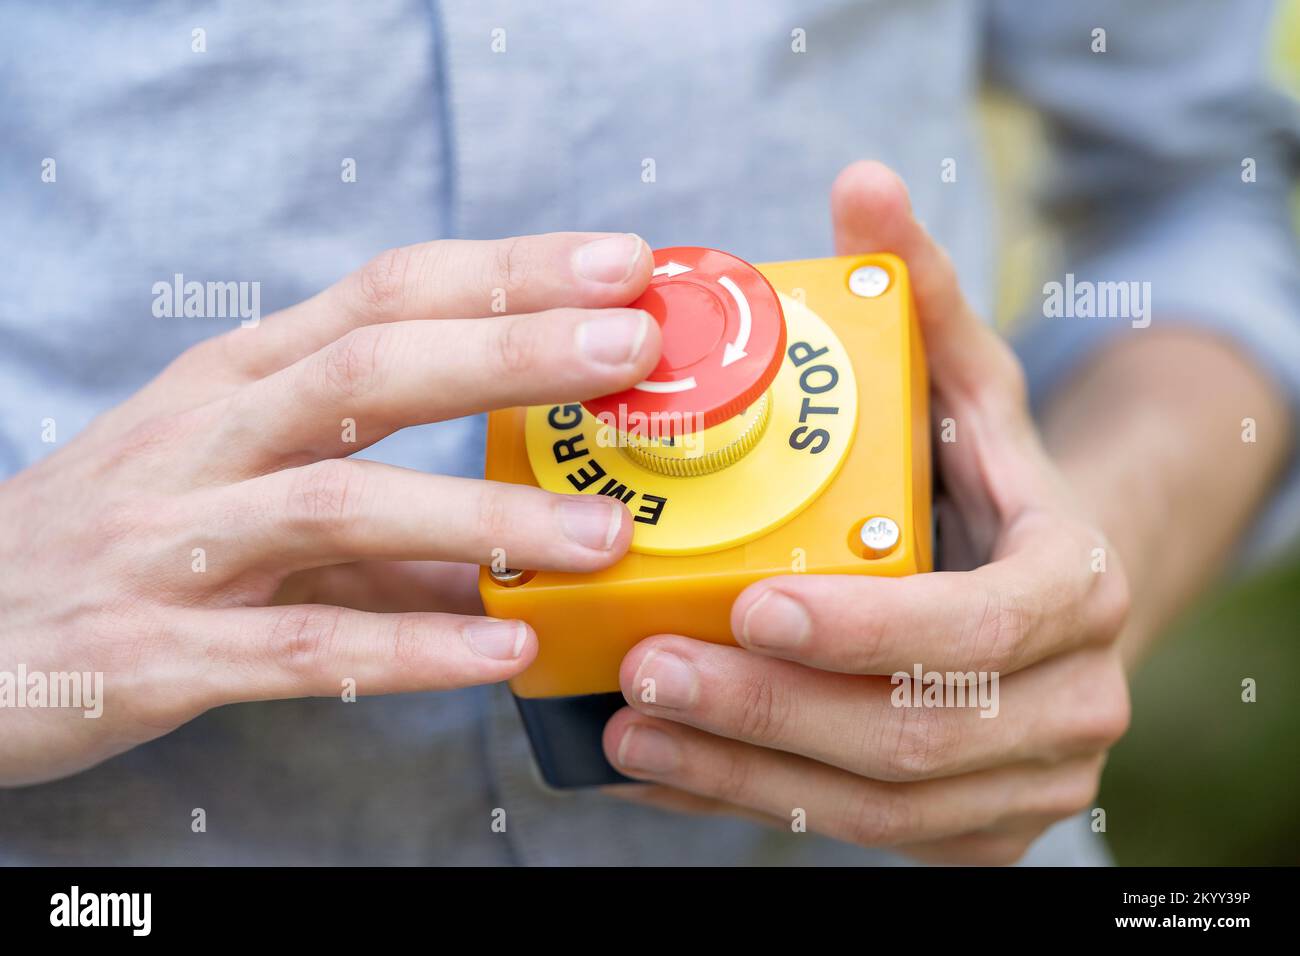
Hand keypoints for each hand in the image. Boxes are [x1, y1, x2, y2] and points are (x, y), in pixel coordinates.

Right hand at [0, 231, 660, 785]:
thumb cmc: (126, 537)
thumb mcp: (243, 484)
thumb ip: (382, 515)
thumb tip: (515, 548)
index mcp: (243, 380)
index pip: (387, 294)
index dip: (506, 274)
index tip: (620, 263)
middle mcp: (211, 439)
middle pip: (372, 368)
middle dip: (510, 349)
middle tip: (632, 344)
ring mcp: (177, 541)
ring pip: (340, 506)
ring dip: (482, 515)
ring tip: (602, 535)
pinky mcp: (156, 650)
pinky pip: (297, 648)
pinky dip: (408, 647)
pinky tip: (500, 649)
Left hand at [602, 163, 1132, 863]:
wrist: (1043, 588)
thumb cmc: (986, 478)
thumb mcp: (962, 383)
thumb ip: (917, 296)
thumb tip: (860, 181)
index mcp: (1076, 587)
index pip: (982, 626)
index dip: (869, 628)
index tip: (750, 603)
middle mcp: (1070, 699)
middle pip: (917, 735)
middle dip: (772, 710)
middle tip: (647, 669)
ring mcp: (1024, 782)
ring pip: (878, 807)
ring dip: (743, 772)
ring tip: (629, 728)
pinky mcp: (970, 831)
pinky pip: (852, 836)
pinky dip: (749, 805)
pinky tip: (658, 774)